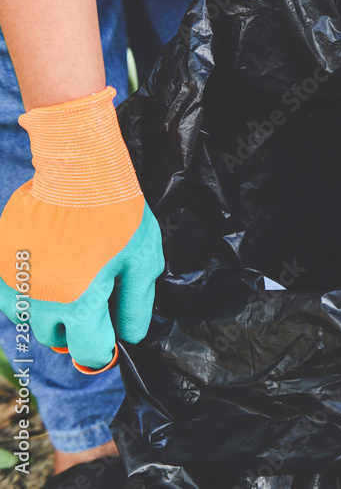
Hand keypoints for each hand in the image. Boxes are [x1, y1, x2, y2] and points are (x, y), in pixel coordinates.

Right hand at [0, 88, 162, 371]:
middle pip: (55, 338)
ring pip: (28, 317)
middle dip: (76, 328)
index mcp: (78, 303)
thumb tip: (131, 336)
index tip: (111, 336)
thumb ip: (136, 303)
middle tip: (94, 298)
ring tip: (70, 277)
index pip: (89, 352)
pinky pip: (12, 294)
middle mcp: (38, 300)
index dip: (104, 348)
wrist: (77, 172)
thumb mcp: (142, 259)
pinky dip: (29, 290)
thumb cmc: (118, 215)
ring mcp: (13, 282)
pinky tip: (49, 266)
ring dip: (49, 310)